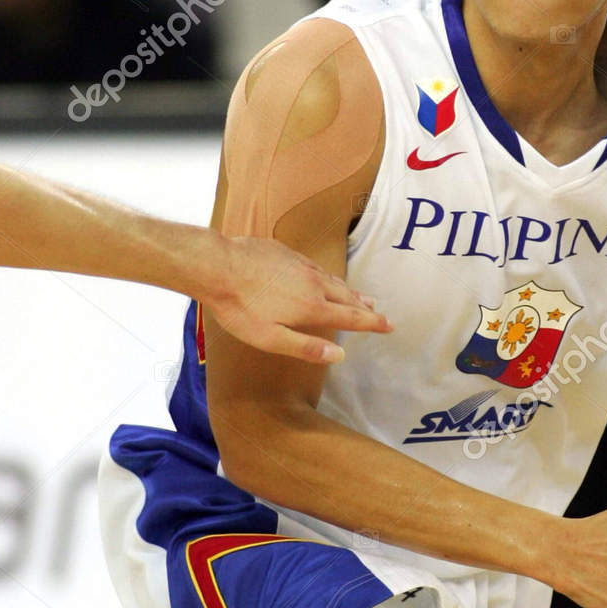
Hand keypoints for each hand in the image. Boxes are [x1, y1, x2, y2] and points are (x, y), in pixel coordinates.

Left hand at [204, 234, 391, 360]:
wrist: (217, 265)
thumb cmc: (240, 308)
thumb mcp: (270, 338)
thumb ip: (306, 347)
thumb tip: (340, 355)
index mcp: (311, 307)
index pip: (351, 318)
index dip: (372, 323)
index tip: (389, 326)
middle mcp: (312, 284)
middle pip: (347, 297)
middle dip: (366, 308)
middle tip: (381, 314)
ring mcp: (300, 265)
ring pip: (333, 280)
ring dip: (350, 291)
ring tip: (362, 297)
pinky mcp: (286, 253)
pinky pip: (316, 267)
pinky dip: (328, 276)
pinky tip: (325, 277)